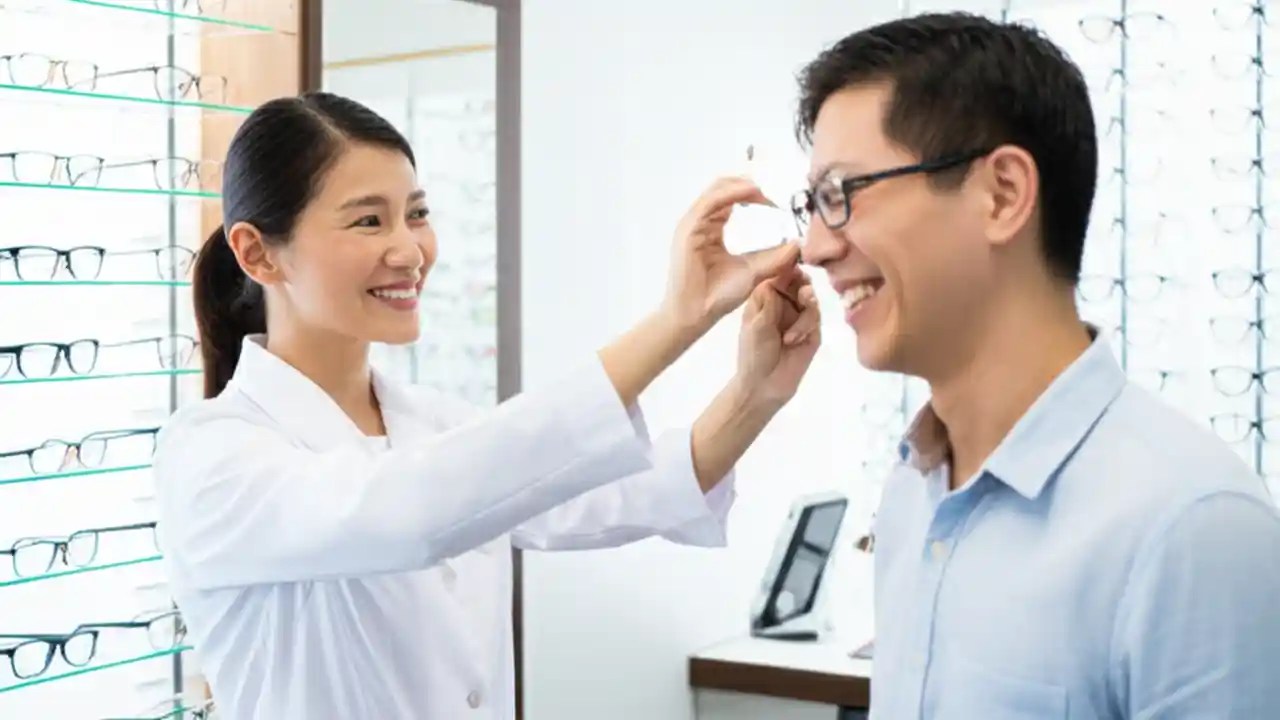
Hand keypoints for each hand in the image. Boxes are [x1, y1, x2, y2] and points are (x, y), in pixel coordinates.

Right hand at [661, 177, 801, 335]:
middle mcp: (700, 223)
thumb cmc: (719, 296)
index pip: (730, 199)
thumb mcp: (754, 270)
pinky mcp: (688, 230)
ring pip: (716, 190)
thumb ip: (774, 256)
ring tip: (765, 188)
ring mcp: (692, 225)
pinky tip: (752, 193)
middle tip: (773, 187)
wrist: (698, 314)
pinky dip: (731, 193)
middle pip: (722, 187)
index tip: (777, 199)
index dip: (753, 194)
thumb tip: (798, 244)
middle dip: (747, 182)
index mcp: (711, 229)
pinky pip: (711, 202)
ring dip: (742, 184)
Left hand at [733, 265, 820, 407]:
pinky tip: (792, 340)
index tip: (795, 261)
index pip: (778, 273)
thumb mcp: (756, 324)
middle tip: (802, 294)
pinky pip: (816, 317)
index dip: (786, 266)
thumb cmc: (753, 353)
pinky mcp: (813, 331)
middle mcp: (784, 302)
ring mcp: (800, 316)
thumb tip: (779, 271)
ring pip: (810, 298)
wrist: (764, 386)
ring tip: (791, 333)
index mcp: (765, 297)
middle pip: (799, 281)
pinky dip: (805, 326)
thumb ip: (769, 299)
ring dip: (803, 312)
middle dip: (802, 285)